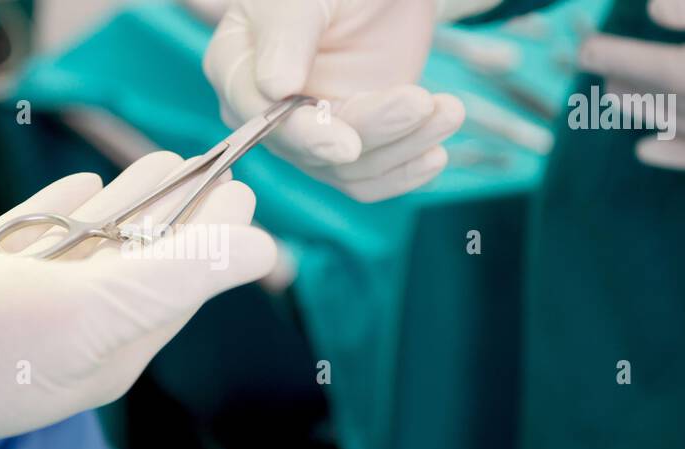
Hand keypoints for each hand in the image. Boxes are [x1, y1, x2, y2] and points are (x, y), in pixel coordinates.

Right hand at [0, 152, 276, 448]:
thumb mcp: (85, 310)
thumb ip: (175, 278)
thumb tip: (262, 250)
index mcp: (109, 346)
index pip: (180, 282)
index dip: (214, 232)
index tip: (240, 186)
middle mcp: (70, 334)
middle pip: (137, 261)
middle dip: (172, 211)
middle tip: (200, 164)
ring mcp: (17, 314)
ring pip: (85, 249)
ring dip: (120, 206)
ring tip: (149, 165)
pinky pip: (30, 246)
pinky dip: (56, 216)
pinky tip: (72, 189)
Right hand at [203, 0, 464, 201]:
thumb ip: (286, 34)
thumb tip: (274, 89)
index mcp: (236, 67)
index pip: (260, 115)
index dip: (304, 135)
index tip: (346, 145)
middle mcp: (265, 112)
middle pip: (310, 149)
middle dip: (372, 131)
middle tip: (421, 103)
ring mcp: (310, 131)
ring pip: (347, 169)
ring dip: (402, 146)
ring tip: (448, 110)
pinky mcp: (352, 140)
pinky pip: (370, 176)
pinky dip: (405, 170)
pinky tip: (436, 152)